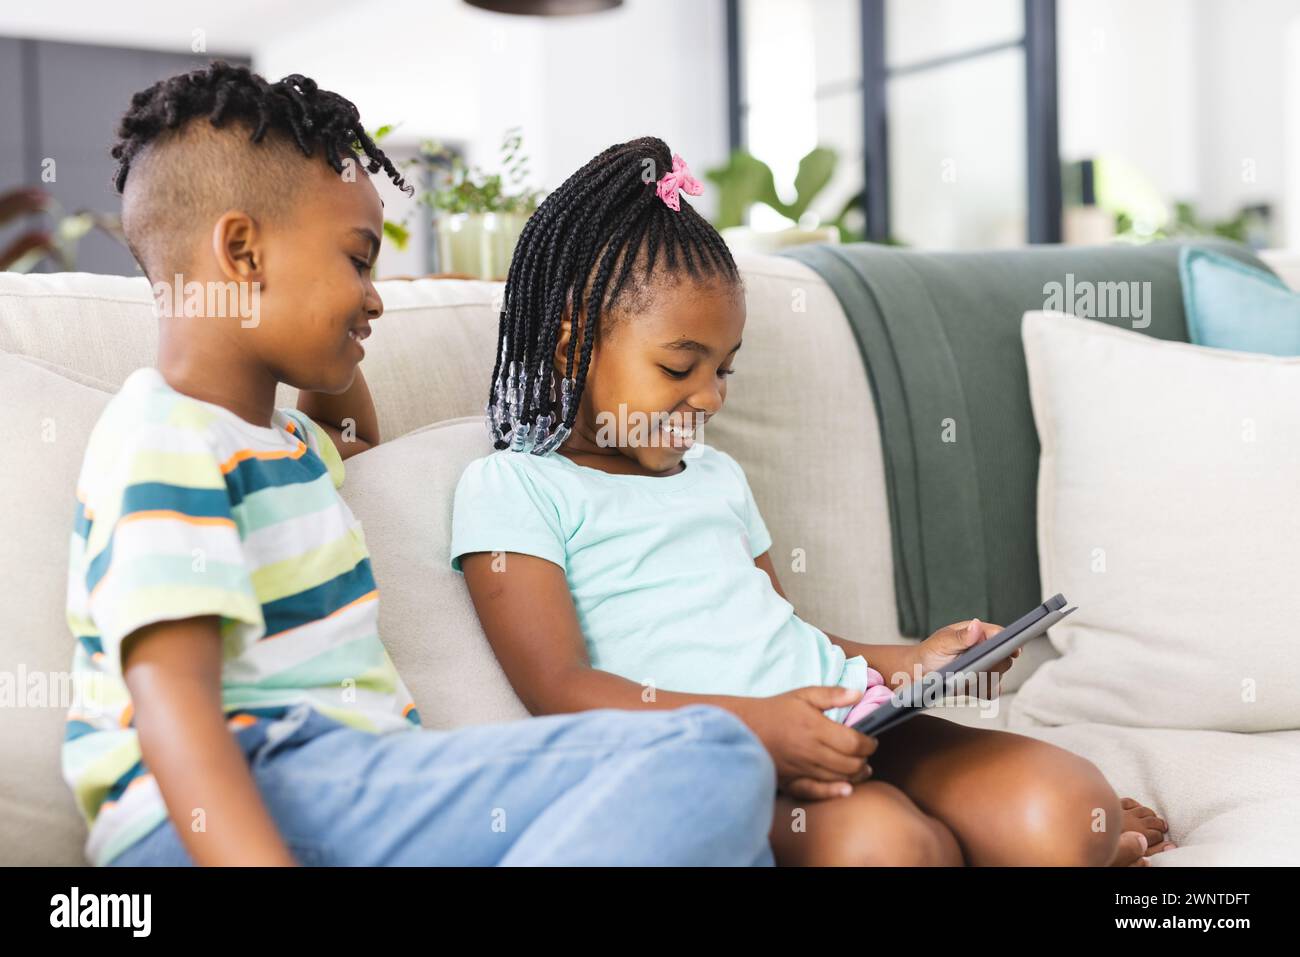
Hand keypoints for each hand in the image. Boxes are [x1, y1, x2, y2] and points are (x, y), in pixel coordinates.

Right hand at [733, 687, 876, 798]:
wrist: (745, 726)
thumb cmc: (776, 710)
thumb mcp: (803, 694)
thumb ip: (832, 694)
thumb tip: (858, 694)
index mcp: (815, 728)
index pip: (853, 742)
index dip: (868, 743)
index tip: (871, 740)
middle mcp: (810, 751)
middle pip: (850, 764)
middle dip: (864, 760)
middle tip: (865, 753)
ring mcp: (801, 769)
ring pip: (838, 779)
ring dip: (855, 775)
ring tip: (861, 768)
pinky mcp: (791, 781)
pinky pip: (816, 792)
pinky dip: (833, 792)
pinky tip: (846, 789)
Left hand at [915, 618, 1015, 696]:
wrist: (917, 673)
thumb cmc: (928, 653)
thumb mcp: (941, 642)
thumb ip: (960, 636)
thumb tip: (976, 626)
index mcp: (977, 633)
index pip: (1000, 635)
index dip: (1009, 641)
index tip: (1013, 650)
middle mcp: (984, 650)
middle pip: (1005, 657)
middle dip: (994, 663)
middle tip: (977, 666)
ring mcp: (985, 668)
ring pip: (1000, 675)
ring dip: (986, 678)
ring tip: (966, 676)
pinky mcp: (981, 685)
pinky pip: (992, 691)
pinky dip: (983, 691)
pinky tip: (969, 687)